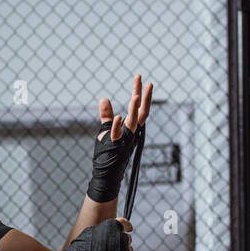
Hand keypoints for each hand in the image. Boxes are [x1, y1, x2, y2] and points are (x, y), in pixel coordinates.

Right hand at [52, 217, 134, 250]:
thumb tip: (108, 232)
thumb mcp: (91, 231)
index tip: (129, 229)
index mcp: (113, 226)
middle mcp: (121, 237)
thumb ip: (103, 230)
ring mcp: (124, 250)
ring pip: (129, 250)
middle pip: (127, 238)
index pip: (125, 223)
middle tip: (113, 247)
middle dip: (122, 241)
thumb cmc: (82, 247)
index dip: (127, 226)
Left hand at [87, 75, 153, 202]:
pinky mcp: (116, 147)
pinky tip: (118, 116)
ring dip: (134, 110)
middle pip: (141, 112)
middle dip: (145, 98)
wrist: (106, 173)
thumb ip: (107, 114)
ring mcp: (125, 140)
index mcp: (131, 128)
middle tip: (146, 81)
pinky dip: (117, 126)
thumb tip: (104, 98)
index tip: (139, 77)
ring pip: (133, 123)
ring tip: (136, 95)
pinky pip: (117, 135)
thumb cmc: (108, 152)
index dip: (140, 92)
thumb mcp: (107, 129)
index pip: (138, 107)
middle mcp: (132, 133)